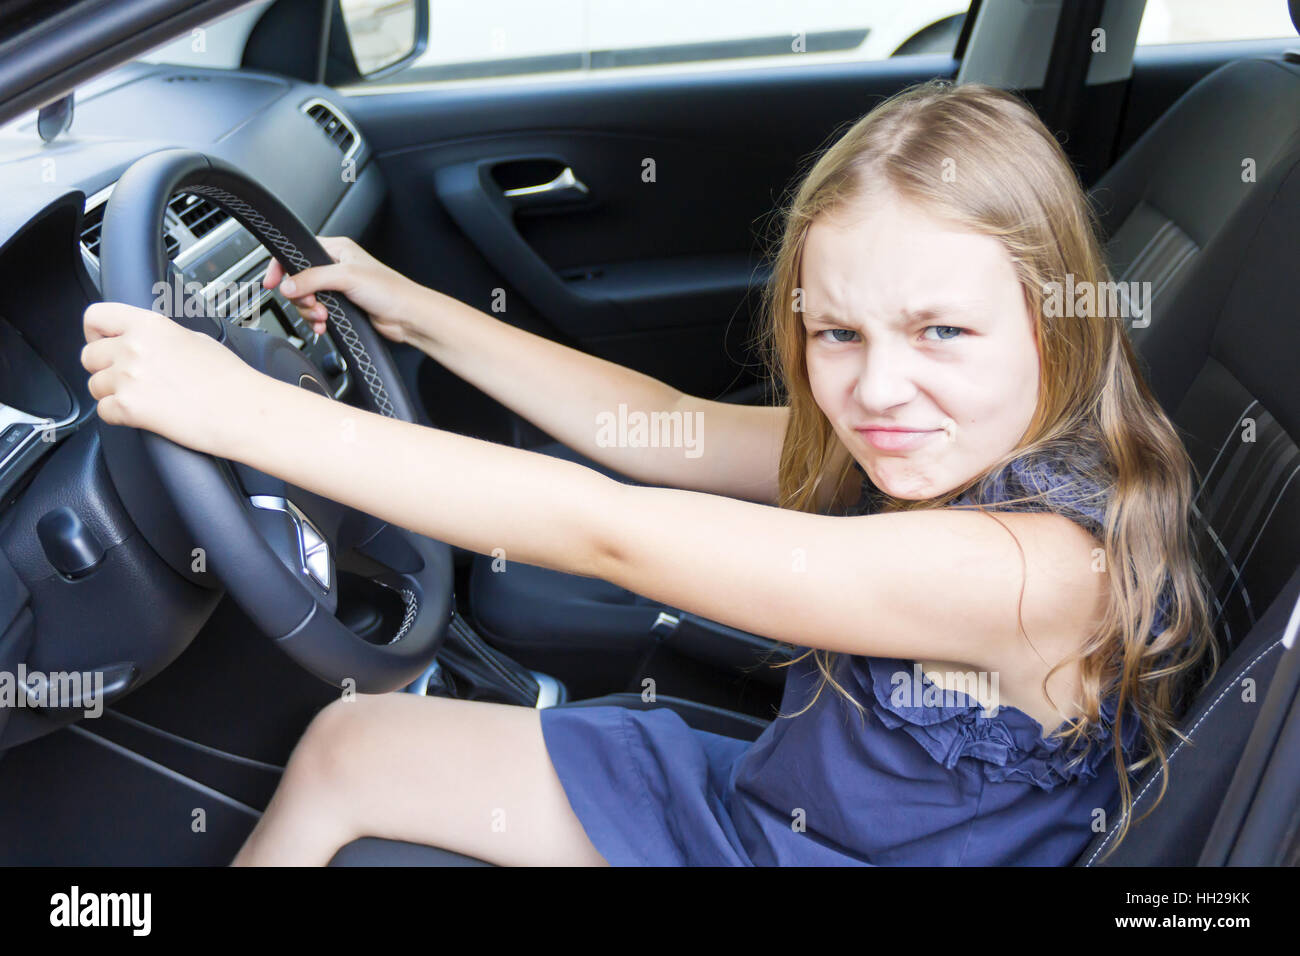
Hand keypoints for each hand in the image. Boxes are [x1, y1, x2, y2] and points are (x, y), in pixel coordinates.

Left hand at [81, 302, 267, 458]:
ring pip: (94, 386)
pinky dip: (119, 416)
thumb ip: (159, 337)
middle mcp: (134, 348)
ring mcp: (128, 378)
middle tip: (129, 378)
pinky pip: (104, 412)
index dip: (95, 332)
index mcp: (150, 325)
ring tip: (144, 399)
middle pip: (88, 356)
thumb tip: (145, 342)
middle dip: (104, 369)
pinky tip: (145, 414)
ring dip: (112, 394)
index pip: (95, 317)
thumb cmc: (230, 380)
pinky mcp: (128, 408)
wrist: (244, 411)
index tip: (103, 342)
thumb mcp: (196, 340)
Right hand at [263, 236, 428, 345]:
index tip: (272, 283)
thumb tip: (286, 285)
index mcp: (336, 249)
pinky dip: (317, 322)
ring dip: (311, 312)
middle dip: (302, 297)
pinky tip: (324, 326)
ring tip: (324, 317)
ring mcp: (338, 288)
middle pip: (298, 280)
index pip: (297, 252)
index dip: (281, 267)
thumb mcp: (346, 277)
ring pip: (307, 300)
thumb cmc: (390, 291)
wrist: (408, 317)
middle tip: (314, 304)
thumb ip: (313, 278)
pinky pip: (317, 314)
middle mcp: (335, 267)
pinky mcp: (341, 307)